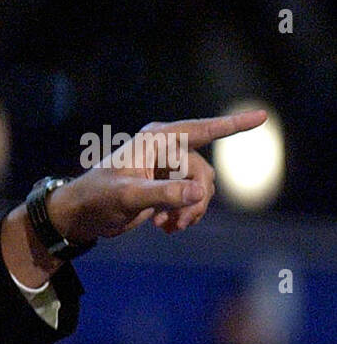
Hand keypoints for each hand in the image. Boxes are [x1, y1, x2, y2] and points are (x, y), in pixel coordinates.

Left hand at [51, 109, 266, 241]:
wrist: (81, 215)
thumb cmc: (97, 199)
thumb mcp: (128, 197)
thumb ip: (163, 194)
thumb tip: (197, 193)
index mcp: (156, 140)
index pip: (201, 130)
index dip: (233, 124)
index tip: (262, 116)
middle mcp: (165, 149)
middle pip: (203, 172)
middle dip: (197, 199)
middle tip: (180, 222)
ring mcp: (167, 167)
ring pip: (200, 188)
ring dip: (190, 211)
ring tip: (168, 226)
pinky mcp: (166, 185)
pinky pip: (191, 199)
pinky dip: (184, 214)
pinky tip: (164, 226)